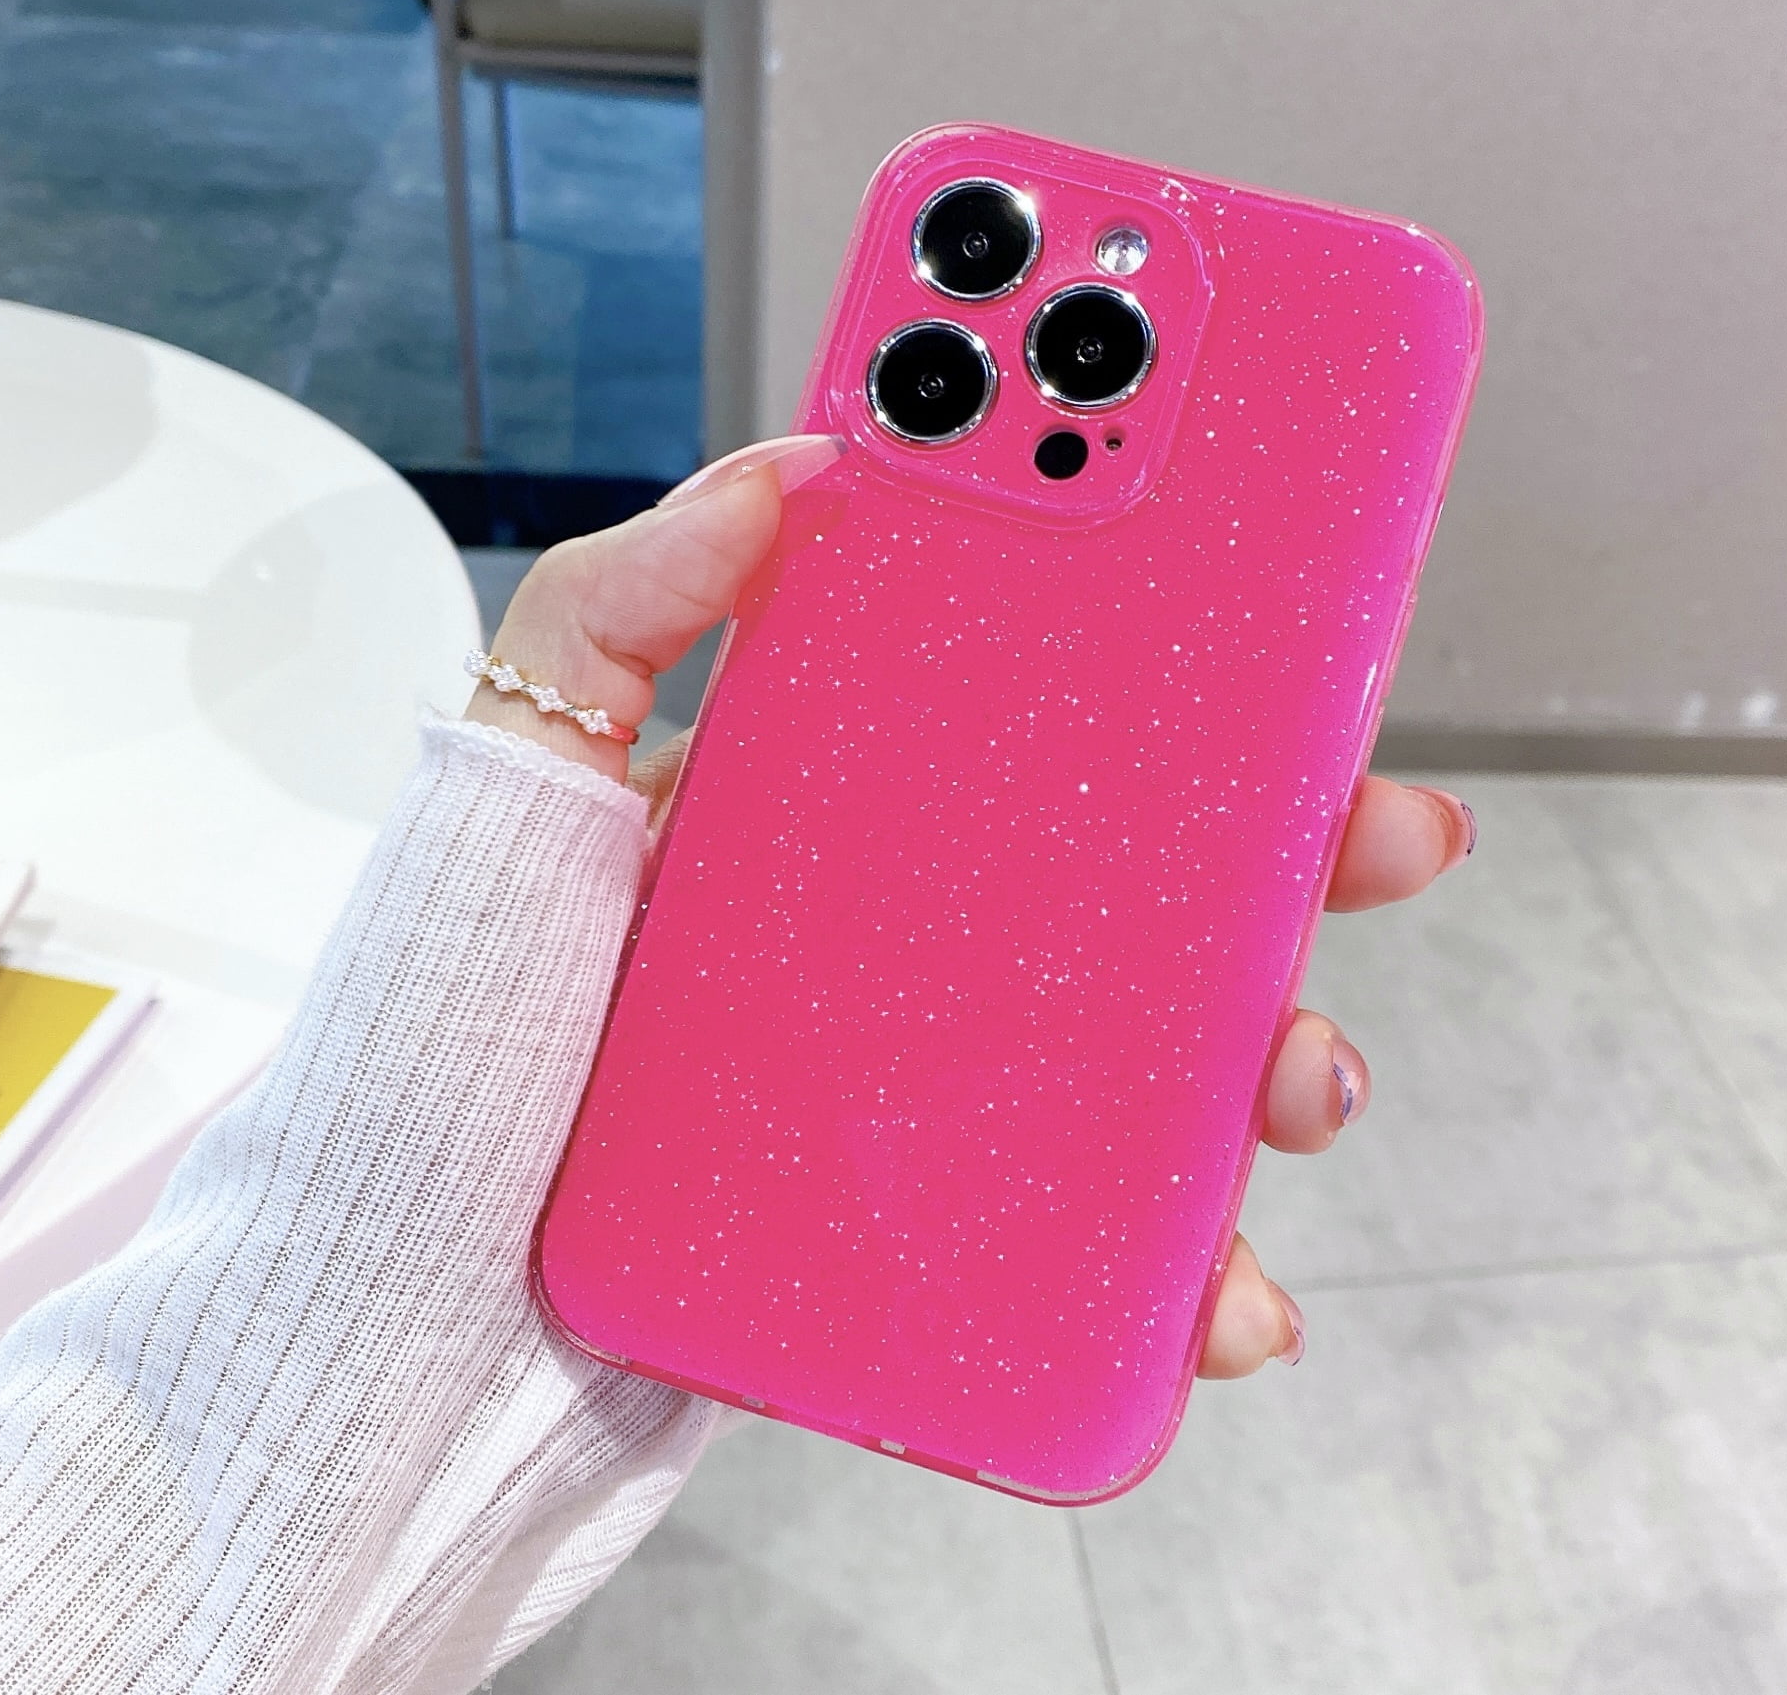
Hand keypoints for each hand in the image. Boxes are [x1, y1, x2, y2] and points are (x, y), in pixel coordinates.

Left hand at [474, 436, 1474, 1379]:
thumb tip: (794, 458)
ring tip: (1306, 1079)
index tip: (1292, 600)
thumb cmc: (440, 1048)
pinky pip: (1105, 1240)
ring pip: (1166, 1058)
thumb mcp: (514, 786)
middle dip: (1300, 847)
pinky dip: (1193, 1269)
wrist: (397, 1327)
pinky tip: (1225, 1295)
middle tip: (1389, 826)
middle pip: (1149, 872)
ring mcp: (935, 1087)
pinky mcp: (941, 1232)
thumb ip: (618, 604)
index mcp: (836, 806)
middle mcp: (910, 937)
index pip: (1032, 692)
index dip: (1172, 639)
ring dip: (1282, 1059)